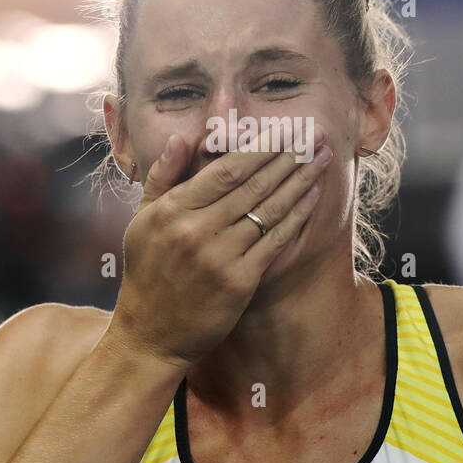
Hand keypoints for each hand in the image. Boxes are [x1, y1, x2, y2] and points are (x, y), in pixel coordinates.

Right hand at [110, 126, 332, 367]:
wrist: (151, 333)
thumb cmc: (147, 272)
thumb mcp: (142, 220)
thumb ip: (162, 176)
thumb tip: (180, 139)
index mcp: (173, 210)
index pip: (225, 169)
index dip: (259, 147)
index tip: (284, 129)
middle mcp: (197, 230)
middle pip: (253, 185)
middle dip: (288, 156)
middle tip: (313, 135)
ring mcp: (220, 257)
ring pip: (269, 210)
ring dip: (299, 181)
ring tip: (320, 159)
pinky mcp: (239, 282)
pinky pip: (275, 241)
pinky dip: (296, 216)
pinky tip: (311, 197)